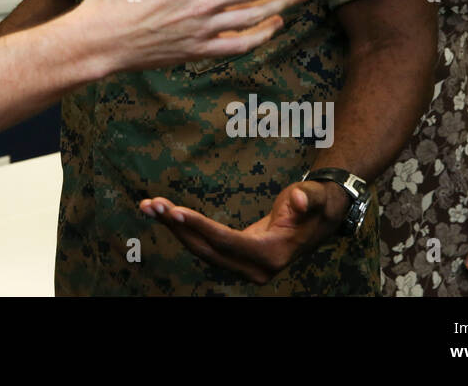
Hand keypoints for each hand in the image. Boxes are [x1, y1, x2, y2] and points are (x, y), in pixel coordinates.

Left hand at [138, 179, 349, 283]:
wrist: (319, 220)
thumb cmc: (315, 205)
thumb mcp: (316, 198)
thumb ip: (310, 198)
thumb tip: (300, 200)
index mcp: (272, 255)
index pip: (227, 242)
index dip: (200, 227)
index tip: (174, 211)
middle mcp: (255, 268)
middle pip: (207, 248)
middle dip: (177, 226)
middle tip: (150, 205)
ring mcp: (243, 267)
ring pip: (201, 249)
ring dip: (174, 228)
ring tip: (149, 206)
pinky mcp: (234, 259)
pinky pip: (204, 246)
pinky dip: (183, 230)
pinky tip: (164, 215)